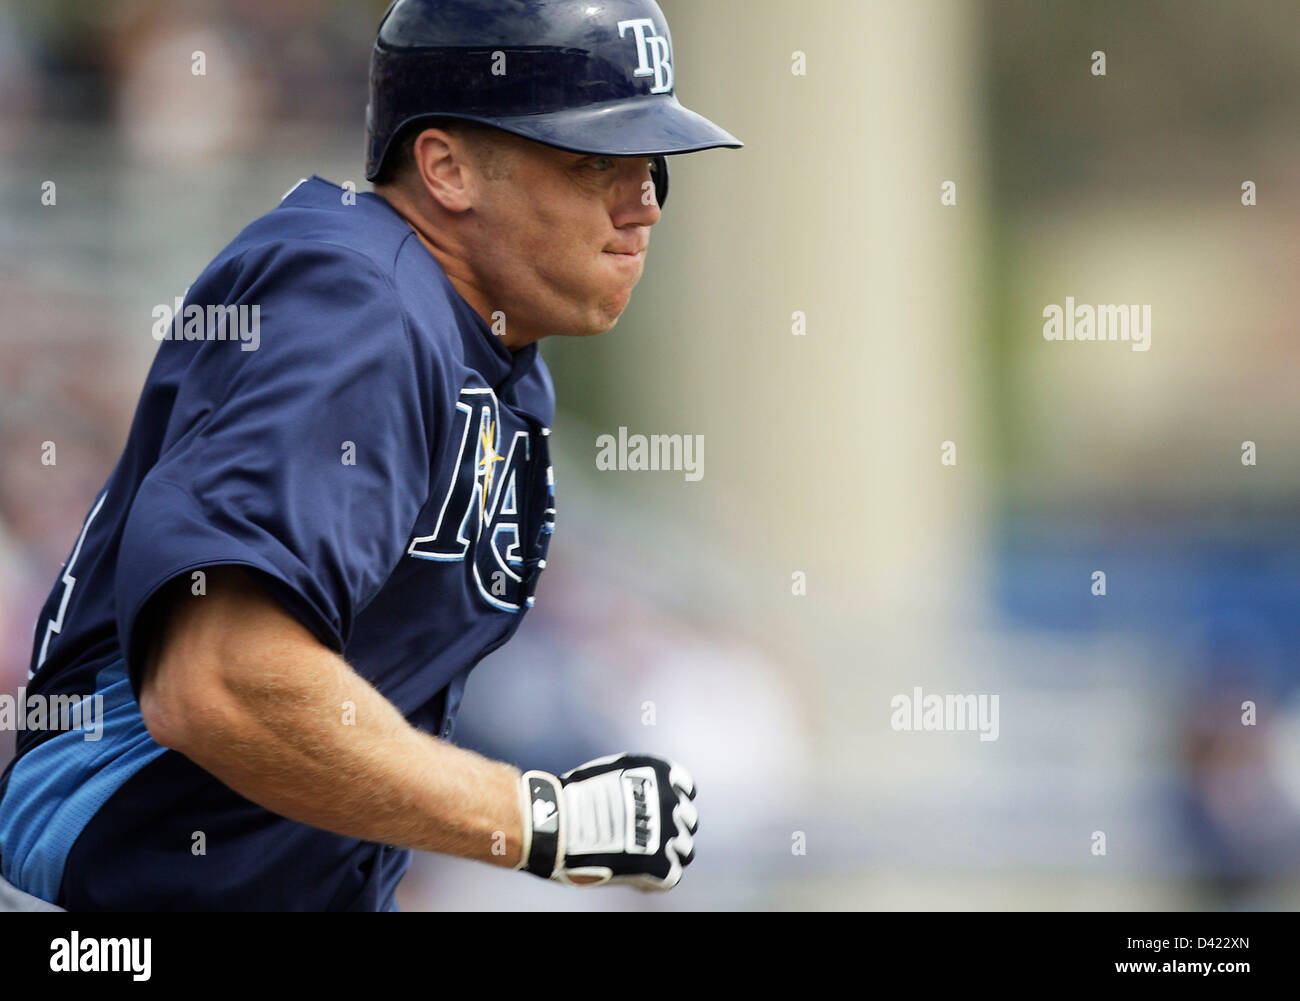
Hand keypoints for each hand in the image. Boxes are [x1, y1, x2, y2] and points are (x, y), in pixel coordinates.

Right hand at [515, 752, 697, 889]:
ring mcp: (669, 836)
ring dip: (667, 854)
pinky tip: (637, 877)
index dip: (672, 799)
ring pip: (684, 850)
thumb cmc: (574, 797)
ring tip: (641, 860)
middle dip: (670, 827)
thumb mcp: (610, 772)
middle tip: (647, 838)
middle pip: (687, 820)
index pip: (686, 788)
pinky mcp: (662, 867)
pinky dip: (656, 878)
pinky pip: (671, 875)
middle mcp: (671, 802)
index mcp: (661, 774)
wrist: (559, 826)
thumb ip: (634, 783)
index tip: (659, 809)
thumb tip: (638, 796)